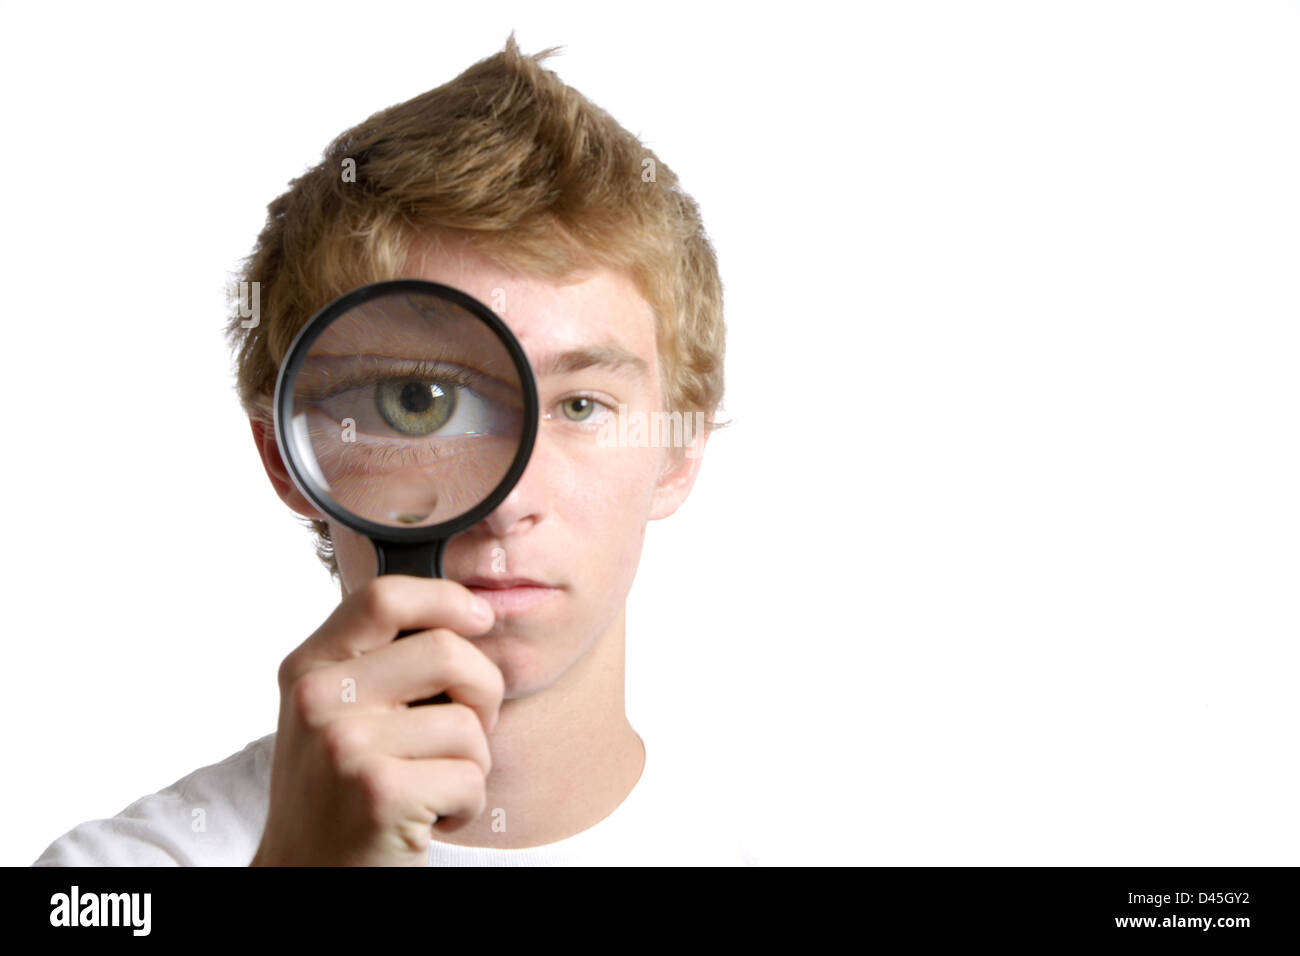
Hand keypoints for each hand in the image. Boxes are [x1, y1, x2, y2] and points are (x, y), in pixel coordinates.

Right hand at [251, 576, 502, 865]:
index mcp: (308, 667)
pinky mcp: (380, 793)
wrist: (306, 877)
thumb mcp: (339, 713)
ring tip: (433, 786)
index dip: (447, 598)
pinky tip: (431, 818)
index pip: (384, 596)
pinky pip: (471, 776)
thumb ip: (382, 661)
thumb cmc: (342, 793)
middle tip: (468, 732)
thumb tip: (473, 611)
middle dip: (484, 691)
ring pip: (468, 723)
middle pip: (448, 651)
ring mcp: (345, 745)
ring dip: (473, 763)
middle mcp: (318, 699)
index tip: (480, 618)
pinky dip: (468, 805)